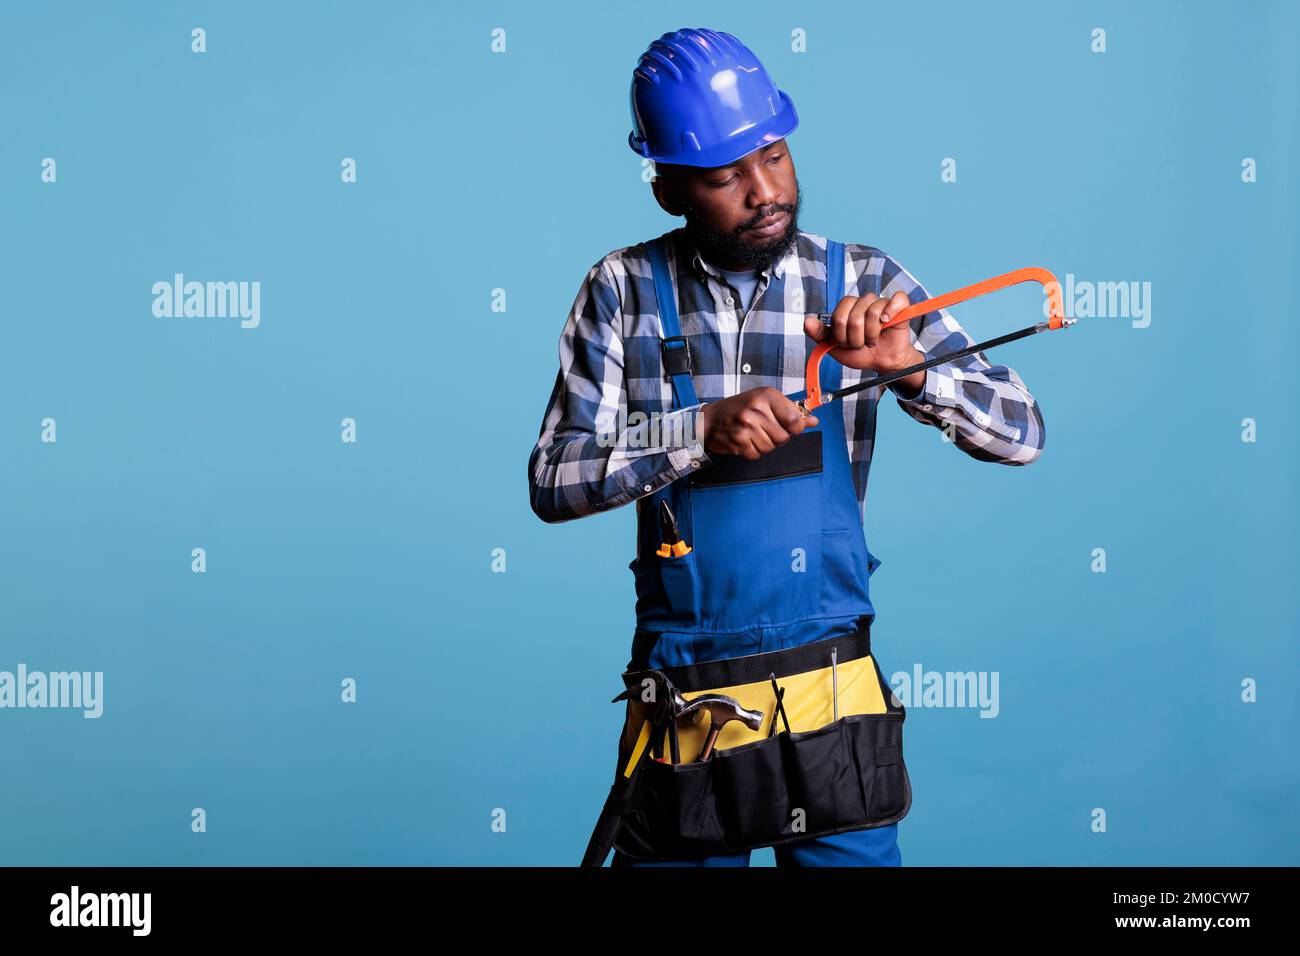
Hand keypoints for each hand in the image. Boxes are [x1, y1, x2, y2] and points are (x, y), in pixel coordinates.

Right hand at [697, 387, 816, 459]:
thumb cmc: (738, 409)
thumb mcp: (765, 402)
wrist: (709, 420)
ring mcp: (747, 426)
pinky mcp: (739, 441)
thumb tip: (813, 421)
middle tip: (764, 428)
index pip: (795, 419)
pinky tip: (745, 440)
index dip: (796, 428)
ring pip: (772, 447)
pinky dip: (753, 451)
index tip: (790, 426)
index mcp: (766, 396)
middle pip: (784, 437)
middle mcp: (756, 409)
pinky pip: (758, 454)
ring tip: (753, 434)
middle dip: (777, 437)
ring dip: (764, 444)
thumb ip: (790, 411)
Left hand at [803, 292, 924, 389]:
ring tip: (873, 341)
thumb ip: (820, 334)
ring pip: (873, 312)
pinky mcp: (899, 306)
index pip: (840, 314)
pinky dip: (892, 311)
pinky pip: (897, 299)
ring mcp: (881, 303)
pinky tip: (887, 322)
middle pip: (855, 315)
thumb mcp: (834, 347)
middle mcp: (863, 302)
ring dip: (871, 334)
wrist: (881, 362)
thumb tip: (807, 321)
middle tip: (860, 344)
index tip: (845, 343)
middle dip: (856, 337)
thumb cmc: (859, 353)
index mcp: (848, 308)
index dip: (841, 333)